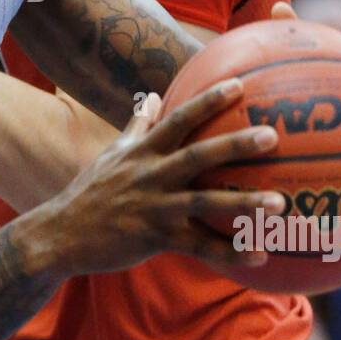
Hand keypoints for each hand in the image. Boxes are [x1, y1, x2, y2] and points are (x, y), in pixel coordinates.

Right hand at [49, 80, 283, 276]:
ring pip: (204, 202)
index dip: (208, 100)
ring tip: (280, 203)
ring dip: (243, 202)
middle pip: (198, 155)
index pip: (179, 119)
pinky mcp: (155, 239)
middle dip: (235, 144)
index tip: (240, 84)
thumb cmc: (91, 191)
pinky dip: (231, 252)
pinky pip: (199, 247)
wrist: (60, 234)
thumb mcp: (113, 153)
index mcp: (143, 152)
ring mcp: (154, 207)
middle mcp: (150, 175)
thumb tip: (156, 95)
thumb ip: (139, 125)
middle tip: (272, 136)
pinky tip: (261, 255)